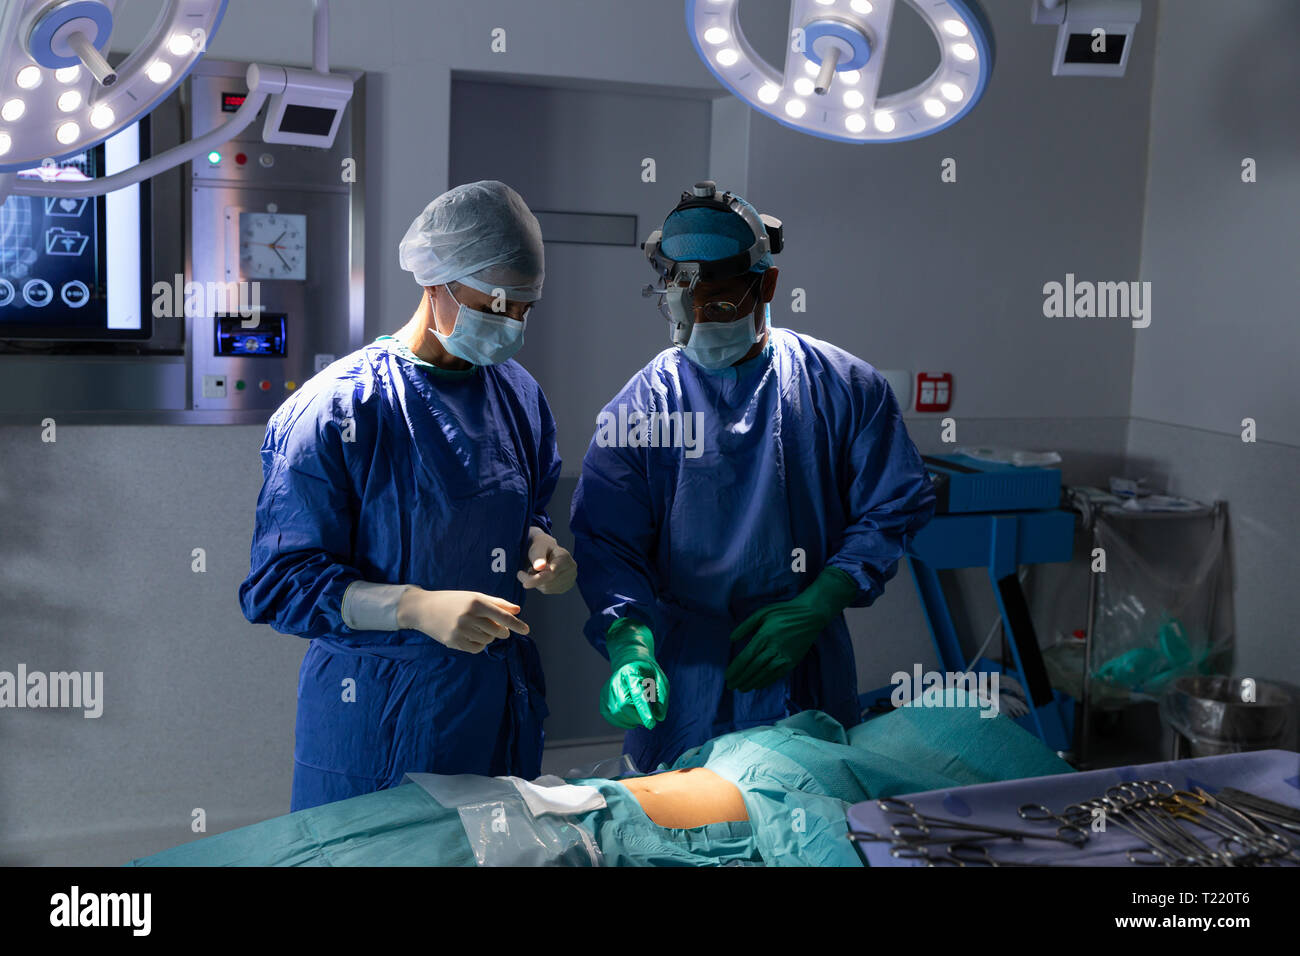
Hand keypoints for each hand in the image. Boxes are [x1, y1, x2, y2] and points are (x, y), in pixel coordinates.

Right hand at [397, 588, 528, 653]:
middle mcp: (469, 616)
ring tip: (477, 628)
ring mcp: (460, 630)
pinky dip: (479, 645)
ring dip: (488, 637)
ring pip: (487, 640)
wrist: (423, 609)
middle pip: (497, 631)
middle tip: (497, 628)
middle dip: (501, 631)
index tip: (526, 630)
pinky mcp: (454, 642)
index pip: (503, 616)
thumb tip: (517, 610)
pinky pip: (476, 648)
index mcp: (476, 602)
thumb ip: (497, 603)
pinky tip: (471, 636)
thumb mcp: (474, 596)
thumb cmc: (453, 600)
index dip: (517, 624)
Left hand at [516, 527, 576, 594]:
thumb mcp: (537, 548)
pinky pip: (548, 591)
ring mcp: (570, 578)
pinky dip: (540, 585)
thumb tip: (540, 567)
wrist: (547, 550)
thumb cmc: (541, 547)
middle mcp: (571, 569)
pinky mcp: (566, 586)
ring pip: (547, 588)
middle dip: (532, 579)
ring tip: (535, 571)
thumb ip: (538, 557)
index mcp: (565, 557)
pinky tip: (541, 576)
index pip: (551, 573)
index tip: (525, 584)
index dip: (537, 579)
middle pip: (548, 583)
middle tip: (523, 572)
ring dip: (536, 582)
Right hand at [599, 618, 668, 729]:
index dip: (644, 711)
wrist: (629, 662)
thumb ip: (662, 696)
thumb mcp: (660, 678)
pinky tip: (630, 718)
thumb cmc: (647, 672)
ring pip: (616, 714)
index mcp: (631, 672)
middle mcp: (616, 680)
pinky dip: (622, 722)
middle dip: (638, 717)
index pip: (637, 694)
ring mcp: (607, 689)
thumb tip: (659, 717)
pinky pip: (610, 716)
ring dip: (631, 721)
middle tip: (648, 718)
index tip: (651, 724)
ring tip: (640, 715)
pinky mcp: (603, 698)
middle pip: (624, 706)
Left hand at [724, 568, 857, 691]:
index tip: (728, 676)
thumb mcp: (762, 613)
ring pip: (765, 673)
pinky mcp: (793, 661)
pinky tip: (757, 685)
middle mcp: (774, 648)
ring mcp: (784, 656)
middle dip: (741, 678)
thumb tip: (732, 638)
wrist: (810, 616)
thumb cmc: (784, 612)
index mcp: (764, 636)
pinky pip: (777, 674)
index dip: (736, 669)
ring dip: (752, 682)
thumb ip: (745, 626)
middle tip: (731, 686)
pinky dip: (766, 681)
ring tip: (741, 688)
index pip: (746, 657)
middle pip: (754, 668)